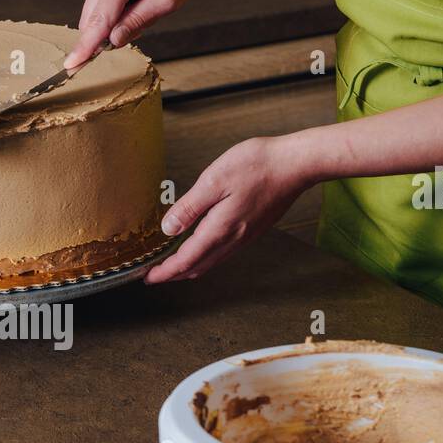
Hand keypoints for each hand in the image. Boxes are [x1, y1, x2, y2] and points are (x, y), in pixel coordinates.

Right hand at [64, 0, 216, 68]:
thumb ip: (139, 20)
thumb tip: (114, 40)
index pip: (98, 22)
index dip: (85, 47)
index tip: (70, 65)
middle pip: (92, 19)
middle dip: (108, 34)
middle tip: (142, 23)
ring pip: (95, 11)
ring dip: (114, 21)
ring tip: (145, 5)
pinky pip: (101, 0)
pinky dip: (115, 9)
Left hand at [145, 134, 312, 283]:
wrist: (296, 164)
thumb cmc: (258, 166)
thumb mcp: (214, 180)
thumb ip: (189, 207)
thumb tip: (167, 229)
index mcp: (219, 229)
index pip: (185, 261)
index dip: (164, 272)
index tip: (147, 277)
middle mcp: (233, 239)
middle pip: (197, 267)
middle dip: (173, 274)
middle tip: (153, 275)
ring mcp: (244, 236)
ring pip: (210, 262)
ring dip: (189, 267)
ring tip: (172, 264)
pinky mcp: (252, 229)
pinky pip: (223, 252)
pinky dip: (204, 257)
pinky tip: (199, 246)